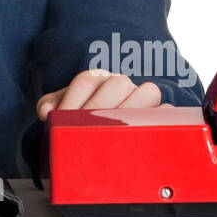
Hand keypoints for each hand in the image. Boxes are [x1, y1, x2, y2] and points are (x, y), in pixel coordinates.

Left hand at [36, 69, 173, 120]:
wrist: (105, 129)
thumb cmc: (81, 118)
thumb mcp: (63, 109)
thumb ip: (52, 105)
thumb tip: (47, 112)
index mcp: (97, 79)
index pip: (87, 80)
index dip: (72, 99)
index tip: (58, 119)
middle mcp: (122, 85)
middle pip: (118, 84)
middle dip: (99, 108)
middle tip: (85, 129)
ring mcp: (143, 98)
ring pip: (148, 92)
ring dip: (131, 112)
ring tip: (115, 132)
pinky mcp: (160, 115)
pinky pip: (168, 112)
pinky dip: (159, 120)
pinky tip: (143, 136)